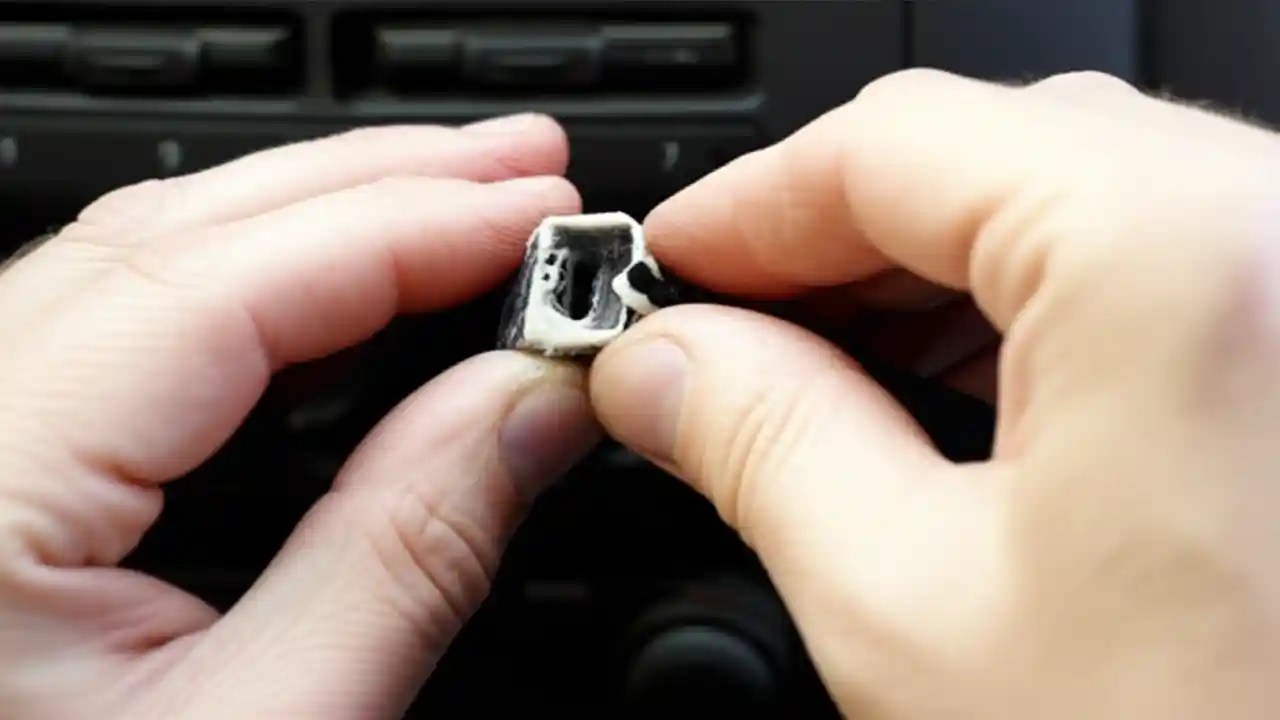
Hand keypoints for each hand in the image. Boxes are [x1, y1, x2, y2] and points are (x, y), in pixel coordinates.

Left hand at [0, 114, 599, 718]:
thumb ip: (410, 546)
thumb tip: (533, 400)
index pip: (213, 291)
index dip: (399, 229)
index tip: (534, 212)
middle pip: (174, 237)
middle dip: (373, 187)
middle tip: (519, 170)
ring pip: (152, 265)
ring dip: (323, 221)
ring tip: (458, 207)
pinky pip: (136, 329)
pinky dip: (265, 288)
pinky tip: (352, 289)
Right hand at [590, 70, 1279, 717]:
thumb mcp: (912, 611)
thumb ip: (759, 442)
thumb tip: (666, 364)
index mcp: (1178, 258)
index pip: (889, 146)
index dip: (744, 206)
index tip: (668, 268)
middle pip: (983, 157)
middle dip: (825, 243)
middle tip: (720, 333)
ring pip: (1070, 200)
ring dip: (921, 275)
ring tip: (816, 373)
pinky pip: (1155, 262)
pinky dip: (1028, 308)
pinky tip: (955, 389)